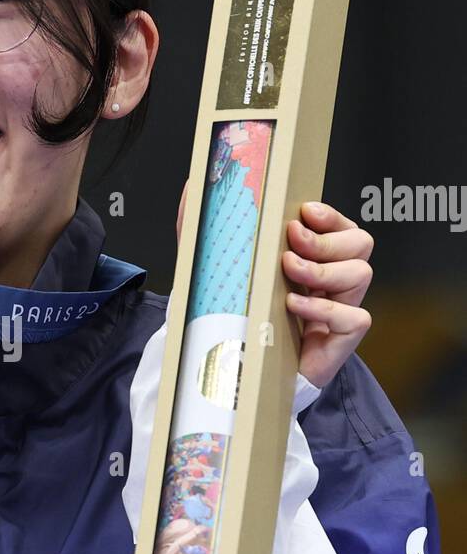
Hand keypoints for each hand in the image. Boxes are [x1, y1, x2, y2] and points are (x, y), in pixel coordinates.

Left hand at [175, 184, 373, 389]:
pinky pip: (355, 316)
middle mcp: (335, 279)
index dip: (330, 215)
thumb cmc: (239, 313)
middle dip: (325, 238)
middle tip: (290, 241)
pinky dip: (324, 307)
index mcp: (316, 258)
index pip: (342, 226)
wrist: (240, 369)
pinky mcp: (343, 338)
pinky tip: (292, 304)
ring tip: (287, 271)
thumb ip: (211, 226)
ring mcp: (342, 308)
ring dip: (323, 268)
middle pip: (360, 243)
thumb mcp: (221, 265)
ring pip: (361, 273)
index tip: (303, 212)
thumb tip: (192, 184)